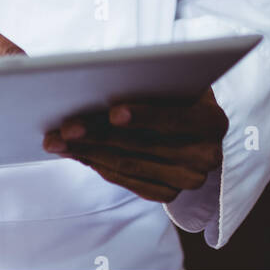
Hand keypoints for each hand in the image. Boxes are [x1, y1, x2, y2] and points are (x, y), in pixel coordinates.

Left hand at [42, 87, 227, 202]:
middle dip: (99, 135)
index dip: (143, 116)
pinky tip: (76, 153)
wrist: (192, 118)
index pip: (174, 118)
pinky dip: (100, 166)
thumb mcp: (171, 75)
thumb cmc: (173, 85)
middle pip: (144, 146)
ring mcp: (189, 180)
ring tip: (57, 140)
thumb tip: (94, 77)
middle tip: (65, 127)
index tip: (112, 112)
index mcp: (212, 120)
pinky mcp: (170, 193)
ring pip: (131, 165)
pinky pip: (129, 182)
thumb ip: (148, 77)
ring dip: (89, 152)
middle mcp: (206, 156)